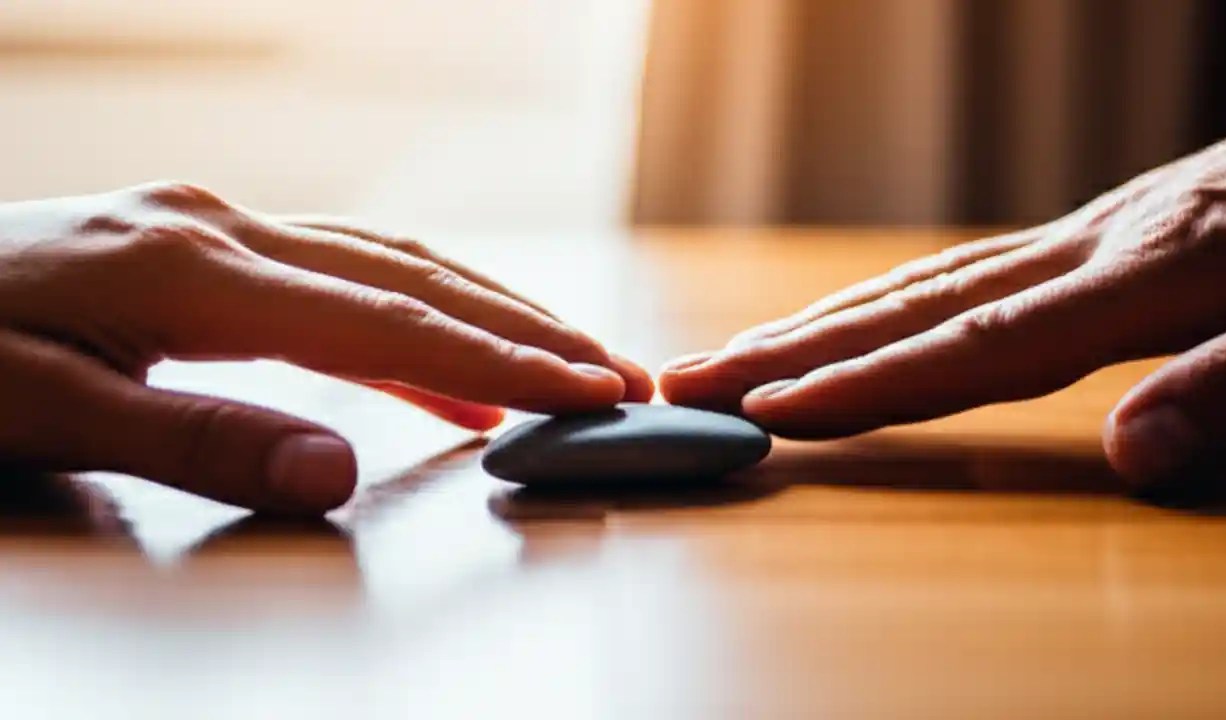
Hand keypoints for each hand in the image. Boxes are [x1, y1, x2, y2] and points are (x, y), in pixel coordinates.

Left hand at [0, 182, 651, 512]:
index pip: (383, 320)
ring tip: (565, 360)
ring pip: (386, 259)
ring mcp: (210, 227)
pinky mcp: (199, 243)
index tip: (591, 388)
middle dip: (525, 325)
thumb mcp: (37, 414)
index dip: (497, 357)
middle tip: (621, 372)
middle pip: (409, 275)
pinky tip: (447, 361)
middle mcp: (216, 229)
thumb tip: (338, 472)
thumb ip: (193, 440)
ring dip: (484, 309)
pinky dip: (411, 316)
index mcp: (187, 268)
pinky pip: (338, 272)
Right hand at [661, 118, 1225, 489]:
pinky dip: (891, 302)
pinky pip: (968, 271)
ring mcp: (1096, 232)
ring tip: (740, 355)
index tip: (771, 413)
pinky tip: (865, 316)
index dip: (871, 385)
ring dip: (822, 321)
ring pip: (926, 281)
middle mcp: (1096, 247)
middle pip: (915, 306)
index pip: (976, 344)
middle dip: (794, 348)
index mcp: (1149, 273)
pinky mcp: (1110, 229)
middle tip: (691, 377)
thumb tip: (1130, 460)